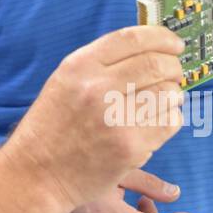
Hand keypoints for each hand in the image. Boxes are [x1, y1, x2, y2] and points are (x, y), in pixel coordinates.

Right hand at [5, 26, 184, 212]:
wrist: (37, 173)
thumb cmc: (52, 127)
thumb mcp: (64, 81)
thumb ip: (101, 63)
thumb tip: (149, 50)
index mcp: (80, 66)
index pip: (133, 38)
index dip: (162, 38)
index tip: (175, 45)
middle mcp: (97, 87)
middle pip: (156, 64)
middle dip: (174, 66)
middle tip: (175, 73)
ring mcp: (115, 118)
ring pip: (168, 93)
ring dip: (173, 94)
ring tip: (163, 101)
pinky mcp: (130, 147)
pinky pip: (169, 123)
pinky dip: (171, 118)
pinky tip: (157, 121)